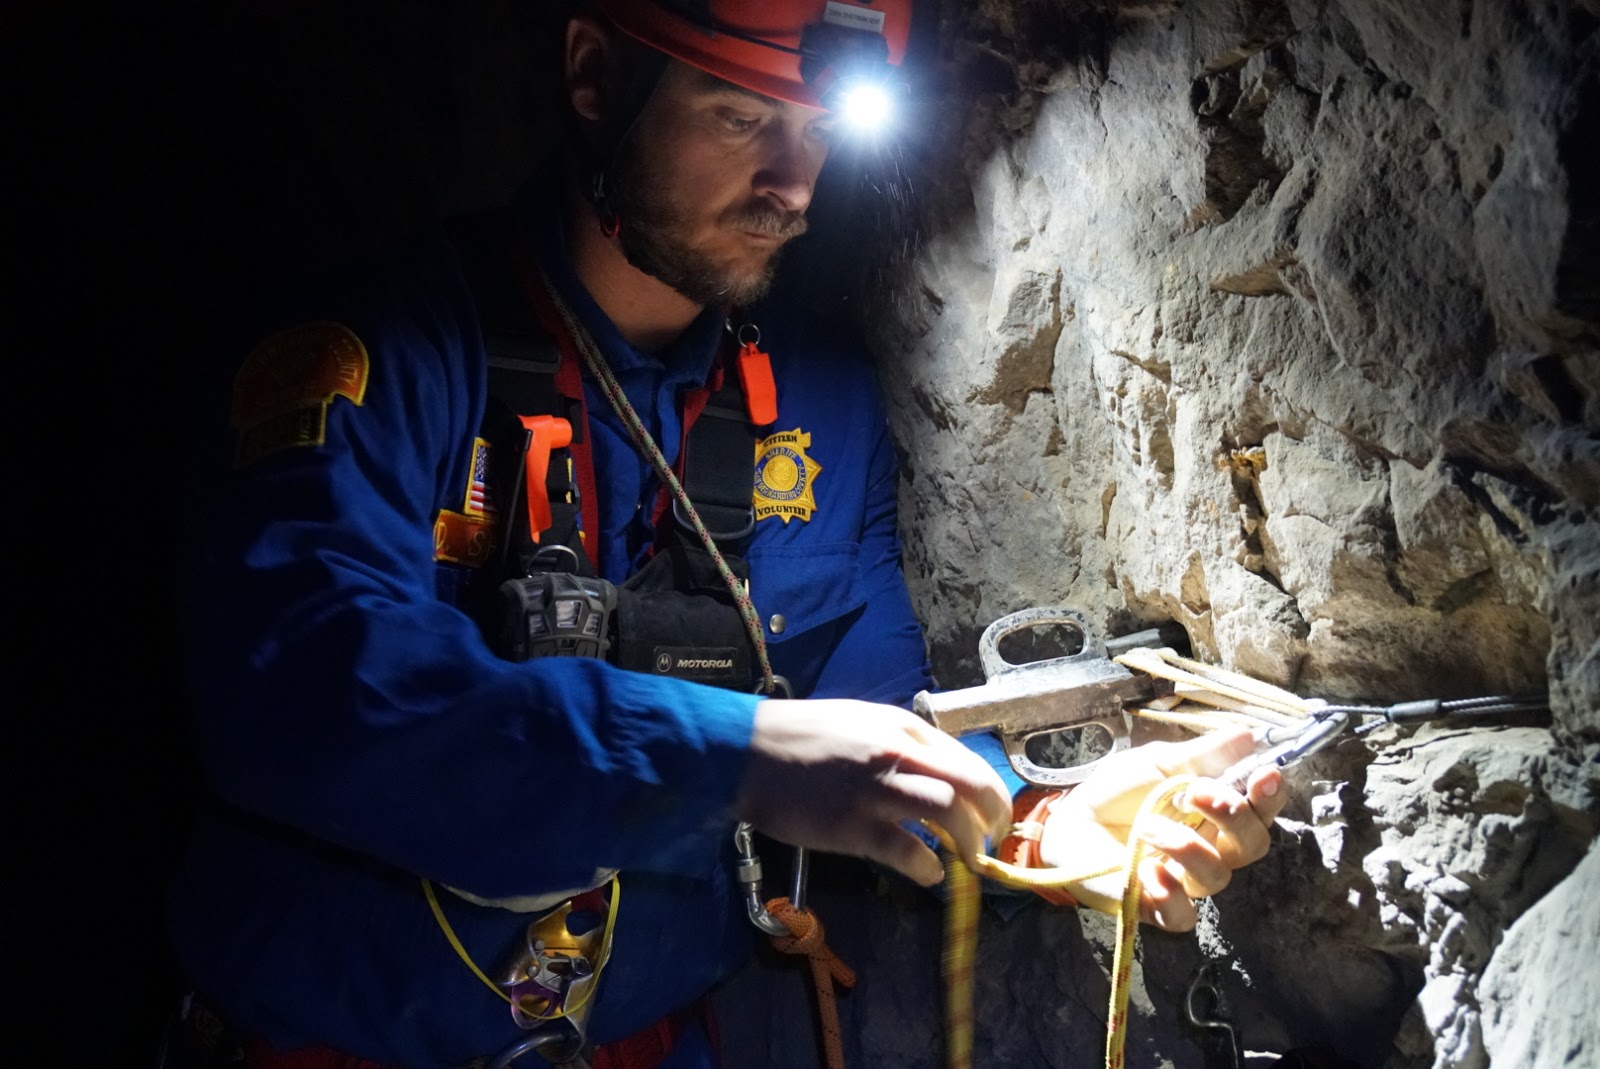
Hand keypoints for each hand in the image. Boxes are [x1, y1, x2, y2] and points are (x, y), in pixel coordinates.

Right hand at [737, 699, 1011, 886]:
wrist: (749, 752)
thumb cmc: (804, 736)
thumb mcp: (862, 722)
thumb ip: (901, 743)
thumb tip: (939, 771)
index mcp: (901, 727)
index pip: (967, 759)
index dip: (990, 791)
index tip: (993, 814)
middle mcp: (897, 753)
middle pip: (970, 784)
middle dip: (993, 817)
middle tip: (993, 841)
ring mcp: (875, 790)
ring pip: (947, 812)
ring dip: (968, 842)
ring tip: (969, 861)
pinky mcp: (853, 827)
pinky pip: (906, 851)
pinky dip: (927, 867)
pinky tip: (929, 874)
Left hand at [1038, 728, 1285, 930]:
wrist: (1069, 821)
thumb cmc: (1117, 792)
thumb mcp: (1157, 762)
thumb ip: (1204, 754)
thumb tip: (1251, 734)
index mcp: (1215, 811)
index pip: (1260, 809)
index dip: (1270, 795)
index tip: (1265, 774)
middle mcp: (1211, 847)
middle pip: (1252, 845)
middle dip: (1235, 817)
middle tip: (1199, 793)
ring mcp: (1186, 880)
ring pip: (1217, 876)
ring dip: (1186, 846)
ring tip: (1147, 826)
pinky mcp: (1158, 907)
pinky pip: (1183, 915)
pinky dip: (1170, 895)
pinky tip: (1148, 873)